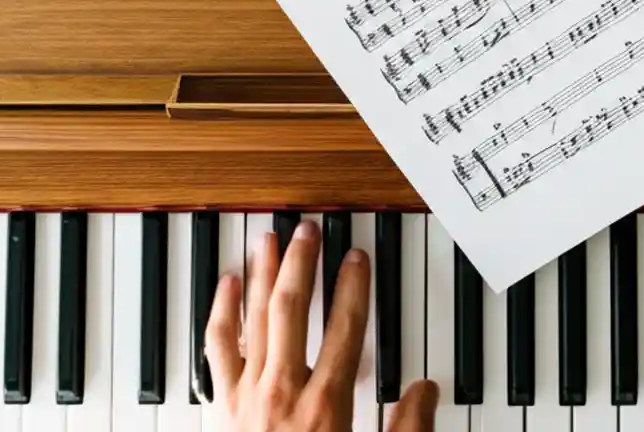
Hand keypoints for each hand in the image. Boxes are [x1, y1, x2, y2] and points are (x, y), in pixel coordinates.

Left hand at [205, 220, 437, 431]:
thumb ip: (407, 430)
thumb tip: (427, 390)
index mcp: (325, 406)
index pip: (344, 329)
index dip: (353, 288)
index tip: (357, 258)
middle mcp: (282, 393)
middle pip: (290, 311)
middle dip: (300, 264)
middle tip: (308, 230)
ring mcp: (245, 397)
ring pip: (251, 320)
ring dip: (260, 276)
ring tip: (267, 240)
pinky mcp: (219, 408)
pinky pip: (216, 349)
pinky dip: (220, 313)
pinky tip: (225, 286)